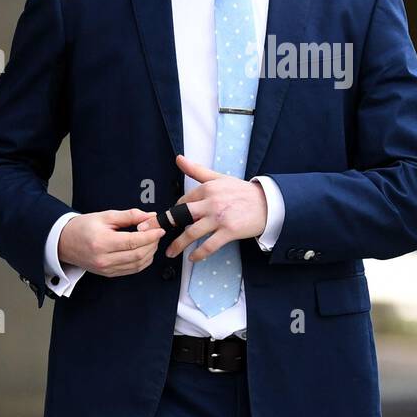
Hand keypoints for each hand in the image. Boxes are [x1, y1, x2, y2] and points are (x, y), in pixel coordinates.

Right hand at [58, 208, 165, 276]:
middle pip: (138, 255)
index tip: (159, 229)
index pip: (133, 242)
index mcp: (102, 242)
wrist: (64, 242)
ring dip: (149, 253)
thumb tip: (149, 216)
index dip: (150, 236)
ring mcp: (106, 269)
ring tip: (151, 240)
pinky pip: (132, 270)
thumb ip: (129, 216)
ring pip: (137, 265)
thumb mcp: (105, 216)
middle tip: (156, 233)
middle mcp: (104, 259)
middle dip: (152, 244)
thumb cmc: (82, 227)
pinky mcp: (109, 274)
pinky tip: (144, 251)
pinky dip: (143, 261)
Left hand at [143, 154, 265, 262]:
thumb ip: (197, 170)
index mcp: (207, 188)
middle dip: (162, 224)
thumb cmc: (242, 191)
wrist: (268, 203)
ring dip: (178, 244)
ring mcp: (219, 218)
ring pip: (192, 232)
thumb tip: (178, 158)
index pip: (182, 202)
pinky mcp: (229, 231)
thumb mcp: (219, 178)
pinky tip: (192, 258)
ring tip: (169, 253)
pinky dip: (199, 253)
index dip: (173, 213)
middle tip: (148, 233)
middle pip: (181, 215)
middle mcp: (211, 202)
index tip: (165, 222)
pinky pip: (209, 245)